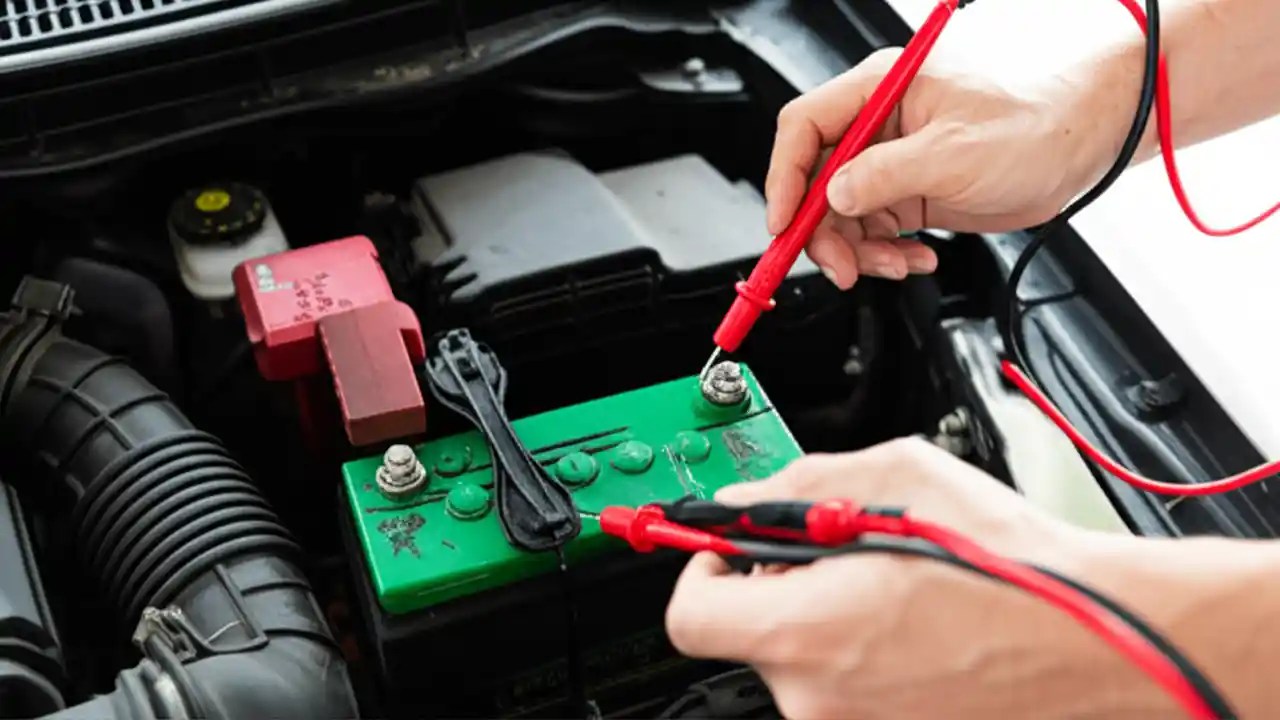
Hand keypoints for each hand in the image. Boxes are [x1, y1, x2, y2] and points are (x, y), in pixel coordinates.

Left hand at [664, 438, 1181, 718]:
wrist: (1109, 643)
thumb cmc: (1019, 568)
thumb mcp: (898, 477)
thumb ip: (799, 484)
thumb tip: (745, 500)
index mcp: (804, 631)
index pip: (689, 614)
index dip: (701, 569)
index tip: (728, 548)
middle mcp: (818, 699)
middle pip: (753, 636)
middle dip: (783, 588)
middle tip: (843, 555)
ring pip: (808, 664)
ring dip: (833, 623)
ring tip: (903, 592)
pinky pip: (853, 692)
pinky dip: (870, 660)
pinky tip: (923, 631)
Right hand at [769, 48, 1130, 288]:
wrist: (1093, 136)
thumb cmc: (1040, 116)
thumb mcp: (955, 152)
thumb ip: (884, 176)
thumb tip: (833, 197)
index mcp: (881, 90)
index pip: (805, 128)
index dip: (785, 178)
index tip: (785, 224)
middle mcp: (881, 125)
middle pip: (818, 181)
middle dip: (823, 230)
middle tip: (841, 266)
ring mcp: (897, 160)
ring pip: (845, 214)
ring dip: (859, 250)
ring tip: (893, 266)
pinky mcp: (916, 191)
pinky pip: (879, 229)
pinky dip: (888, 253)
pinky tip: (915, 259)